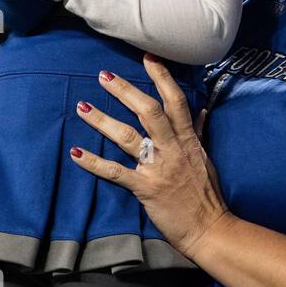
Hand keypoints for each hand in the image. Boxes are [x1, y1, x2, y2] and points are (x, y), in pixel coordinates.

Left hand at [69, 55, 227, 260]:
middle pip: (148, 111)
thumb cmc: (207, 195)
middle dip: (125, 91)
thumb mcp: (205, 158)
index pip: (175, 100)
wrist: (210, 229)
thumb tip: (202, 111)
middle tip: (104, 76)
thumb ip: (198, 133)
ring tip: (82, 106)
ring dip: (103, 120)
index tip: (148, 57)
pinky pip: (115, 172)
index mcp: (187, 139)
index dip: (161, 76)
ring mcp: (158, 168)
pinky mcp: (145, 189)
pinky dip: (93, 162)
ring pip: (128, 137)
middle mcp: (173, 149)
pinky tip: (75, 153)